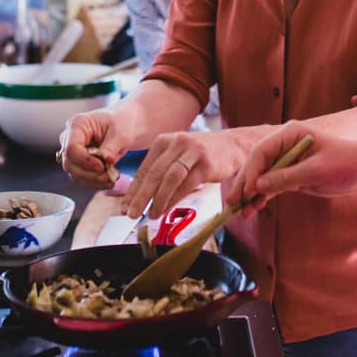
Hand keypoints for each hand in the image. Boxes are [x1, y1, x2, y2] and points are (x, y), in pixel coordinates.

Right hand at [58, 109, 132, 188]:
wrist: (128, 124)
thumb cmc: (123, 122)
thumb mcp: (120, 132)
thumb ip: (110, 147)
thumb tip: (104, 161)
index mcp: (78, 125)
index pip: (72, 148)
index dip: (85, 161)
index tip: (102, 166)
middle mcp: (71, 138)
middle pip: (70, 163)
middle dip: (89, 173)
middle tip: (107, 176)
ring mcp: (75, 151)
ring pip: (75, 173)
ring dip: (93, 181)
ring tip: (111, 180)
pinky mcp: (81, 162)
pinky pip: (82, 177)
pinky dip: (95, 183)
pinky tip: (109, 182)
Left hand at [121, 130, 248, 218]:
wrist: (232, 145)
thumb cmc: (202, 155)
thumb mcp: (178, 156)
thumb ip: (162, 171)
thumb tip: (140, 196)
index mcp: (164, 141)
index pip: (145, 169)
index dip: (133, 190)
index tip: (124, 207)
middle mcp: (177, 143)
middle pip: (154, 173)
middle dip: (140, 196)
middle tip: (131, 213)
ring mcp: (192, 151)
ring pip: (169, 177)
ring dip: (157, 199)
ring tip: (150, 215)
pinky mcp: (206, 163)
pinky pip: (187, 183)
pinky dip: (174, 198)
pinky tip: (168, 209)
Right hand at [223, 119, 356, 210]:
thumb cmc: (345, 164)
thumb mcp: (316, 171)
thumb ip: (286, 177)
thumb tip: (259, 186)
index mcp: (290, 134)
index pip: (261, 151)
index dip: (250, 171)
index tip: (244, 191)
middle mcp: (285, 144)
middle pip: (257, 163)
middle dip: (245, 183)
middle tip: (233, 203)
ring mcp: (288, 159)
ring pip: (262, 176)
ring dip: (252, 193)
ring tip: (242, 212)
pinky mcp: (292, 174)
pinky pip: (272, 184)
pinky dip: (263, 196)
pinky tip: (254, 208)